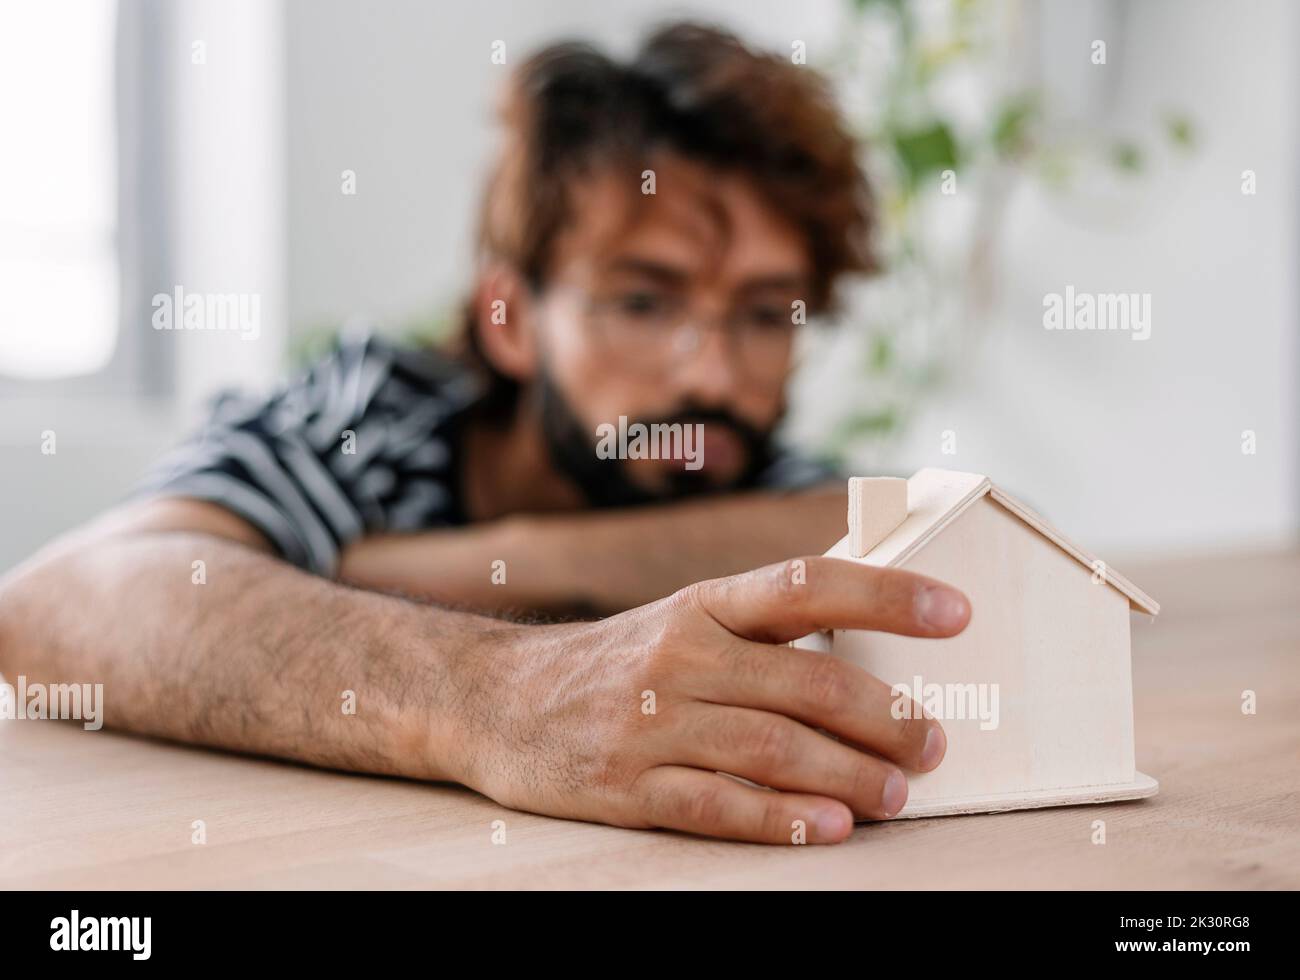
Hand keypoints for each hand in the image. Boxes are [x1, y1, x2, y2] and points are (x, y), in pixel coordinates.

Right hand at [444, 556, 970, 843]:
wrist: (494, 698)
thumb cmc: (613, 660)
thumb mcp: (680, 618)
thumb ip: (762, 624)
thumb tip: (869, 622)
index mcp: (703, 604)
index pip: (808, 585)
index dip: (888, 596)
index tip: (958, 612)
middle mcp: (681, 655)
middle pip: (808, 681)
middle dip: (886, 715)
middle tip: (931, 742)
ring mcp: (652, 722)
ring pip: (774, 748)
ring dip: (850, 775)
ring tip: (898, 794)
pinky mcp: (628, 785)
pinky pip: (718, 805)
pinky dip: (781, 820)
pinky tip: (829, 828)